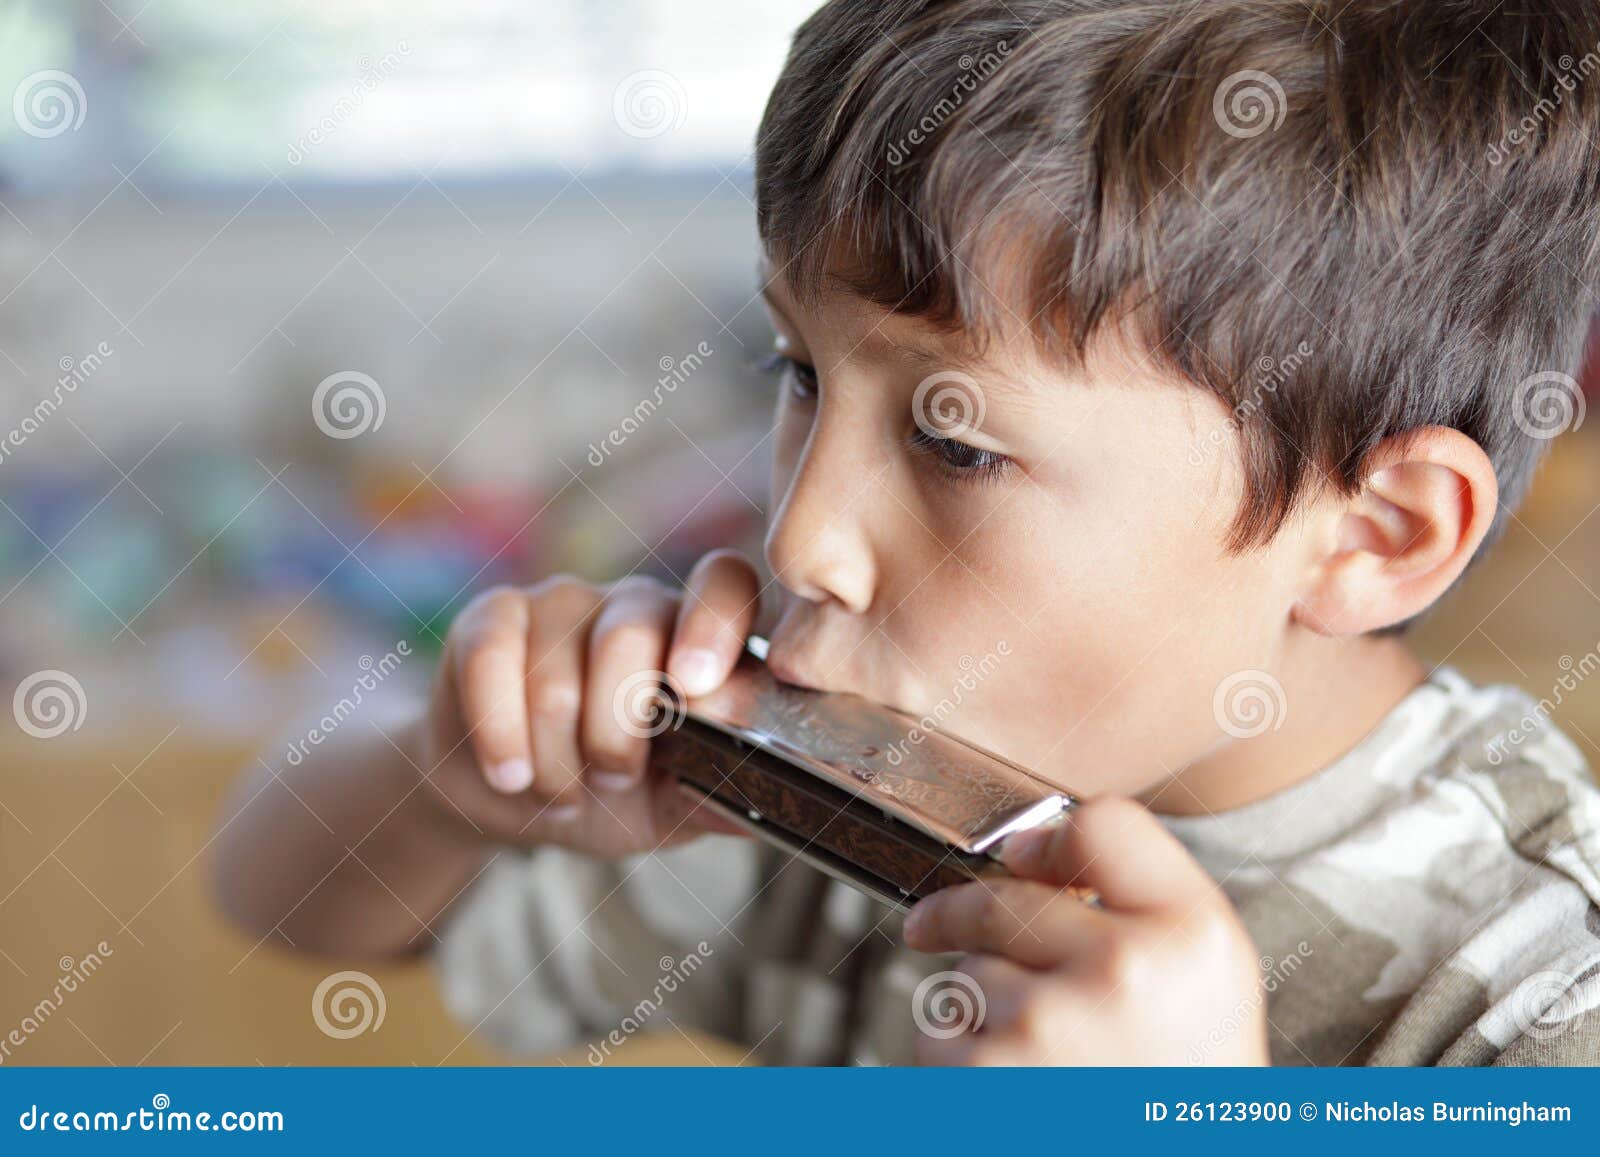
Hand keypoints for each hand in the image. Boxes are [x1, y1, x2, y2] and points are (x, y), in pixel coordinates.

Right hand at [415, 549, 760, 856]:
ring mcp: (561, 602)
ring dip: (558, 761)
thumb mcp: (670, 807)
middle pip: (630, 635)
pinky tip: (511, 775)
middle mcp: (634, 604)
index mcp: (695, 637)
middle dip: (616, 735)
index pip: (722, 585)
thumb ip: (715, 792)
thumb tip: (777, 794)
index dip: (713, 623)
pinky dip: (501, 735)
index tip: (695, 688)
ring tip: (563, 791)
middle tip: (613, 781)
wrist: (510, 800)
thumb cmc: (606, 795)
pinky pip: (492, 661)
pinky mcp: (491, 618)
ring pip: (556, 675)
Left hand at [902, 796, 1266, 1064]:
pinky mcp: (984, 1078)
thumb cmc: (1188, 1080)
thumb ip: (1139, 894)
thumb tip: (1024, 851)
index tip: (1017, 858)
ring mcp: (1048, 1024)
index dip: (1048, 839)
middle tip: (938, 925)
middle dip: (964, 916)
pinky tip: (1014, 1087)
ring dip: (979, 1004)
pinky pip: (939, 1032)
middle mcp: (1122, 969)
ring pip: (967, 971)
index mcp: (1191, 935)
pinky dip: (958, 1059)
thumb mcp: (1207, 975)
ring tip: (1041, 1056)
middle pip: (1001, 896)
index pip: (1103, 824)